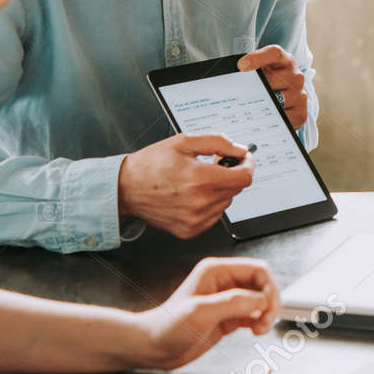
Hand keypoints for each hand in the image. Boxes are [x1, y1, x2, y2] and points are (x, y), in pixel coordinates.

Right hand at [118, 134, 253, 239]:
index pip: (244, 177)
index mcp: (201, 179)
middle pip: (236, 189)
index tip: (243, 159)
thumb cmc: (150, 165)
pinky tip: (192, 195)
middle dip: (230, 174)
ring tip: (197, 180)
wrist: (126, 188)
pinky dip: (209, 204)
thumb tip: (239, 149)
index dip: (247, 165)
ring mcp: (196, 220)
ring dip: (219, 190)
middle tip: (214, 165)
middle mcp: (200, 202)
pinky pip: (213, 216)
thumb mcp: (184, 142)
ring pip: (225, 202)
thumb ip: (217, 142)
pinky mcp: (190, 230)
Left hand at [138, 257, 281, 368]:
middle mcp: (224, 283)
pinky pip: (254, 315)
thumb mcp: (201, 312)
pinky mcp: (228, 318)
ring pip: (261, 301)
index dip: (269, 287)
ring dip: (267, 314)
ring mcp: (227, 301)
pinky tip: (254, 332)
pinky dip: (259, 323)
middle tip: (266, 320)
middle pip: (263, 285)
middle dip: (270, 303)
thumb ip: (234, 302)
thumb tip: (263, 300)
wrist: (153, 348)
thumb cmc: (168, 327)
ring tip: (259, 329)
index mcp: (217, 272)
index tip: (269, 307)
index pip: (258, 270)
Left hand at [239, 46, 307, 128]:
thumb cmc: (264, 84)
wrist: (280, 100)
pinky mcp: (300, 112)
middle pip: (275, 79)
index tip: (241, 65)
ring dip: (265, 104)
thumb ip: (246, 72)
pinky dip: (273, 118)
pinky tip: (263, 118)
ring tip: (252, 108)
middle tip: (243, 93)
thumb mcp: (257, 73)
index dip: (258, 58)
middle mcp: (295, 76)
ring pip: (280, 99)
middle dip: (258, 86)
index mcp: (284, 60)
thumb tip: (227, 81)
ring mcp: (299, 94)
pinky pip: (286, 117)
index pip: (274, 53)